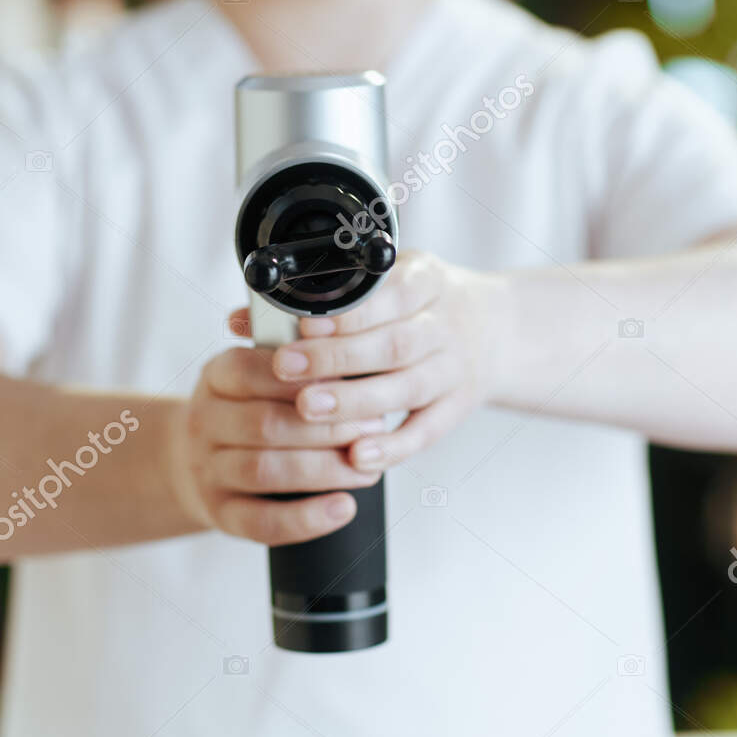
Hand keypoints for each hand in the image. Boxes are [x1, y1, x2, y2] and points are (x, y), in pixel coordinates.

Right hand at [172, 330, 386, 546]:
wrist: (196, 461)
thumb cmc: (249, 409)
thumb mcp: (259, 374)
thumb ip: (297, 363)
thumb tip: (346, 351)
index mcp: (216, 377)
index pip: (252, 371)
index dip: (304, 379)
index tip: (351, 383)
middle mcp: (204, 422)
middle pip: (265, 424)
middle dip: (327, 428)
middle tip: (374, 428)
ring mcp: (207, 471)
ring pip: (265, 471)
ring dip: (325, 470)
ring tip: (367, 468)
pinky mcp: (220, 514)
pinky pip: (263, 521)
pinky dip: (308, 518)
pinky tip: (344, 507)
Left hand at [233, 251, 506, 475]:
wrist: (494, 329)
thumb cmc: (419, 303)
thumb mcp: (381, 282)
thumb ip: (317, 299)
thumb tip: (242, 319)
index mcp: (425, 281)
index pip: (389, 295)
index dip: (347, 315)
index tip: (303, 325)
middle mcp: (444, 324)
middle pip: (393, 344)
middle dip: (337, 358)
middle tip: (287, 369)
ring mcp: (454, 369)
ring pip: (406, 388)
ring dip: (355, 402)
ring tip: (309, 411)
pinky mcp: (456, 408)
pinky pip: (425, 432)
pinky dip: (392, 447)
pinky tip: (356, 456)